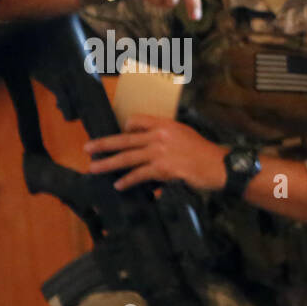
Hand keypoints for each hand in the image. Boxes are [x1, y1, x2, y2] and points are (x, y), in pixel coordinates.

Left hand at [84, 115, 225, 191]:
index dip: (125, 127)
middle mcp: (159, 136)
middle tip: (87, 148)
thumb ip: (167, 137)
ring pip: (127, 157)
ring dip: (108, 164)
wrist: (219, 165)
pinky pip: (139, 175)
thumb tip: (151, 148)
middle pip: (125, 139)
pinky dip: (128, 181)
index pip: (137, 120)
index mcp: (165, 124)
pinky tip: (119, 185)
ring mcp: (160, 152)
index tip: (120, 133)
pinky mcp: (162, 169)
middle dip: (104, 144)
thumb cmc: (205, 153)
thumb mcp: (185, 135)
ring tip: (94, 168)